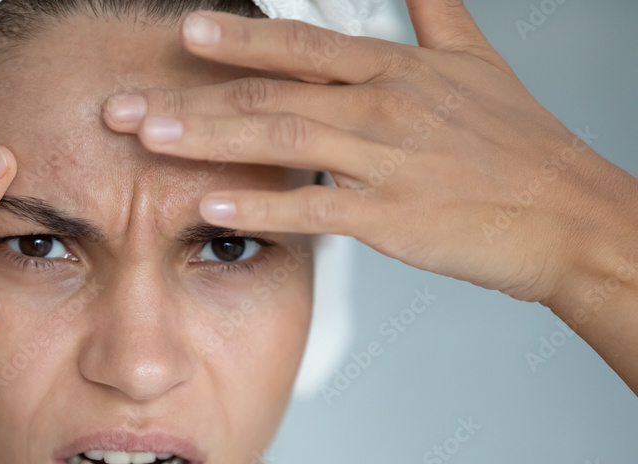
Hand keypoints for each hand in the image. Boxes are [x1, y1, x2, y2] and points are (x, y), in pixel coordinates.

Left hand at [100, 0, 634, 305]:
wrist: (567, 213)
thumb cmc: (519, 145)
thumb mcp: (476, 59)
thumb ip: (432, 13)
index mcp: (394, 69)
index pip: (301, 45)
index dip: (238, 38)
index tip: (183, 33)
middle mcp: (382, 106)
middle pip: (269, 92)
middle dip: (188, 96)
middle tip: (123, 104)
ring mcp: (384, 160)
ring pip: (280, 140)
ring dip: (206, 138)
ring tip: (147, 139)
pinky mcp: (391, 216)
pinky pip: (313, 209)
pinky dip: (260, 207)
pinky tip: (212, 207)